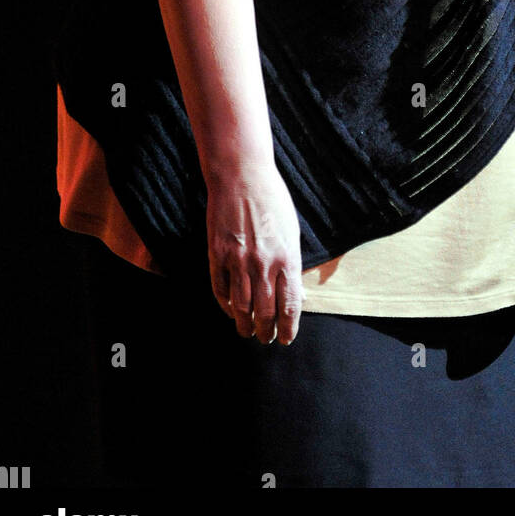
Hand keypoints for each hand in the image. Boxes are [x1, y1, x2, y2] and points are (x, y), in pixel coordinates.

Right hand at [205, 163, 303, 345]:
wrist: (242, 176)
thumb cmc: (272, 201)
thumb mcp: (292, 231)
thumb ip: (293, 265)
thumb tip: (297, 295)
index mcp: (287, 257)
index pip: (290, 305)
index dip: (288, 328)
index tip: (286, 339)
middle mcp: (264, 263)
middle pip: (265, 312)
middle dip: (266, 332)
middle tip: (266, 338)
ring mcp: (238, 260)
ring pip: (241, 307)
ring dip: (245, 325)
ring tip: (247, 332)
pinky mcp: (217, 254)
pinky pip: (220, 290)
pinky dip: (225, 305)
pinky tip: (230, 311)